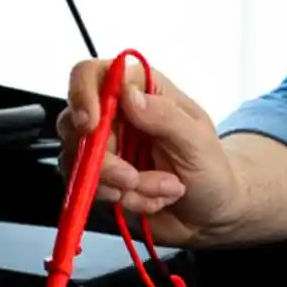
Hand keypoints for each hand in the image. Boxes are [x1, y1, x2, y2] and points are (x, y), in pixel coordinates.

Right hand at [54, 58, 241, 245]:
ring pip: (81, 164)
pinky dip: (126, 200)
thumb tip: (128, 94)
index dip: (82, 95)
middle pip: (74, 125)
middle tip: (133, 178)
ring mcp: (105, 149)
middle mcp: (115, 115)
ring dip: (123, 186)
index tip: (90, 125)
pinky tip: (153, 200)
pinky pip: (91, 190)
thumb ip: (165, 116)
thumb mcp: (197, 141)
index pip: (91, 74)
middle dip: (105, 162)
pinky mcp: (100, 180)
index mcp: (139, 89)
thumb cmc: (211, 168)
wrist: (211, 212)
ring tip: (163, 190)